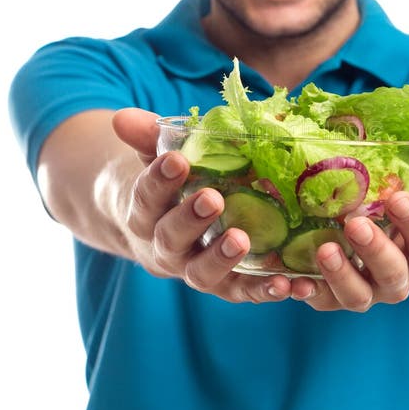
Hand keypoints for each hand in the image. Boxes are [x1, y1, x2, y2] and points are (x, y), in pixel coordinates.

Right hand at [112, 109, 293, 301]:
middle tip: (213, 199)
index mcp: (146, 212)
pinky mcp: (225, 286)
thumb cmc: (173, 184)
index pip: (146, 196)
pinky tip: (286, 282)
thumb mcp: (160, 157)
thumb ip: (148, 136)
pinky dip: (263, 291)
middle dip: (190, 219)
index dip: (159, 180)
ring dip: (221, 258)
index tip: (177, 160)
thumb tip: (122, 117)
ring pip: (201, 273)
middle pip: (170, 238)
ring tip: (241, 239)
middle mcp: (165, 247)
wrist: (171, 231)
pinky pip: (241, 292)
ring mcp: (194, 269)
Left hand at [288, 159, 408, 310]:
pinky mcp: (332, 296)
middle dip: (375, 250)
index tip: (398, 199)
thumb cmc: (395, 196)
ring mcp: (365, 290)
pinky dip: (307, 292)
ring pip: (358, 296)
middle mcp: (396, 278)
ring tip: (325, 250)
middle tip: (355, 224)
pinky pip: (321, 300)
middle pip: (393, 274)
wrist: (367, 215)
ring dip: (342, 276)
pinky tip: (293, 281)